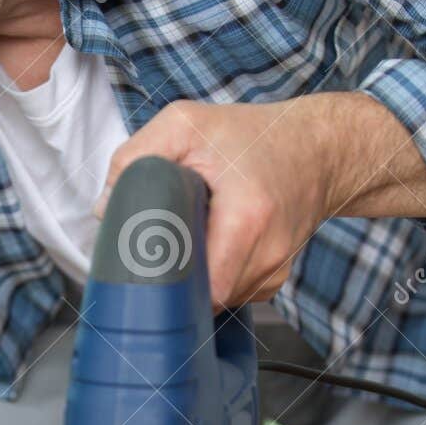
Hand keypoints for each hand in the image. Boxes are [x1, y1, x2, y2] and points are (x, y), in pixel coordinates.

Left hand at [95, 95, 347, 310]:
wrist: (318, 149)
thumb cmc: (251, 136)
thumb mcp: (186, 124)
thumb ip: (137, 158)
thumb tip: (107, 208)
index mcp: (247, 218)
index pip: (198, 289)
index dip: (164, 285)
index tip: (144, 270)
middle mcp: (267, 255)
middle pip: (201, 298)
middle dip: (173, 279)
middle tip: (159, 245)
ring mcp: (274, 273)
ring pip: (214, 300)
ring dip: (192, 277)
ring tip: (191, 236)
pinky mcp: (273, 280)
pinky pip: (230, 295)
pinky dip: (212, 276)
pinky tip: (212, 244)